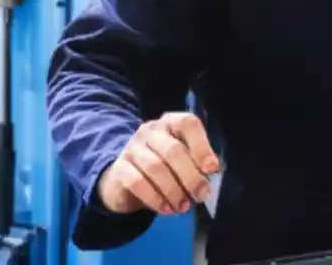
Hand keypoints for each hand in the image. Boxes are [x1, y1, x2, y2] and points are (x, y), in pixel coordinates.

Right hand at [96, 112, 221, 215]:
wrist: (125, 179)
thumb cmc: (164, 167)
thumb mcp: (183, 160)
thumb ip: (197, 162)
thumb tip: (211, 173)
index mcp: (171, 123)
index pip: (187, 123)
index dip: (202, 146)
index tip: (211, 169)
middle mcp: (151, 131)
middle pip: (173, 150)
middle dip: (191, 176)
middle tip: (201, 195)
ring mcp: (132, 148)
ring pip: (156, 167)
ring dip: (174, 190)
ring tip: (183, 206)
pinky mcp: (119, 168)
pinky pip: (137, 182)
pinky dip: (155, 198)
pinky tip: (166, 209)